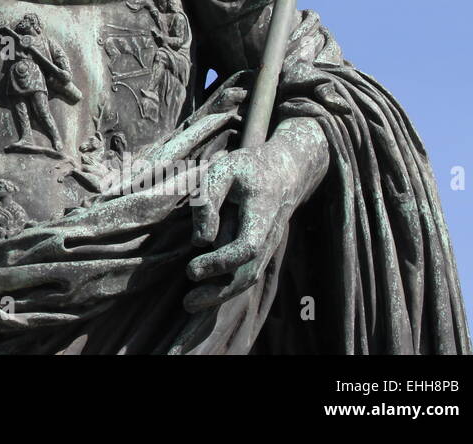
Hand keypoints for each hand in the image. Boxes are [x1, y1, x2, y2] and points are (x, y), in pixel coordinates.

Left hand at [183, 117, 327, 312]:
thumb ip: (209, 202)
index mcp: (262, 212)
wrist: (285, 172)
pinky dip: (228, 288)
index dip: (221, 262)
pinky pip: (248, 274)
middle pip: (249, 273)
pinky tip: (204, 295)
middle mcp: (270, 235)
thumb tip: (200, 241)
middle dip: (219, 291)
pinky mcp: (262, 251)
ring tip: (189, 304)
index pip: (247, 247)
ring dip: (221, 295)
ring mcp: (269, 246)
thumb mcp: (224, 170)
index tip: (191, 269)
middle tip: (187, 302)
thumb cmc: (248, 168)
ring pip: (249, 278)